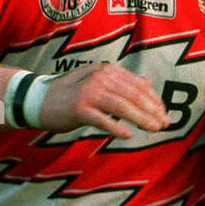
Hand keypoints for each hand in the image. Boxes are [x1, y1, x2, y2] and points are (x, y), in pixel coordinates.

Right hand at [37, 64, 169, 139]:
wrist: (38, 99)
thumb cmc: (71, 93)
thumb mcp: (97, 81)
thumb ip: (122, 82)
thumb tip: (149, 85)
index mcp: (107, 70)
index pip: (137, 86)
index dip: (154, 101)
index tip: (165, 114)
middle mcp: (99, 77)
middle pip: (133, 95)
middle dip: (152, 111)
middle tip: (165, 124)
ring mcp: (88, 92)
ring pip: (121, 106)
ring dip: (140, 118)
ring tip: (153, 129)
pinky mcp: (78, 109)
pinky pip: (101, 119)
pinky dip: (116, 127)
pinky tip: (128, 135)